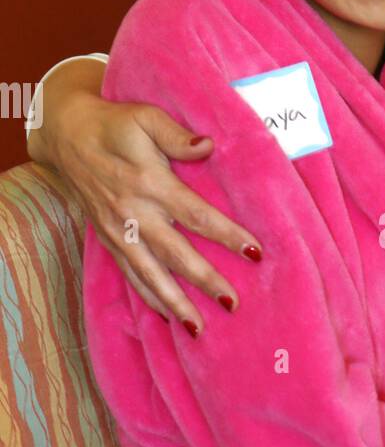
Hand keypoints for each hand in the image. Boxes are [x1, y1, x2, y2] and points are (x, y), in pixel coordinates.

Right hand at [53, 89, 263, 328]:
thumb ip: (176, 134)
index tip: (254, 252)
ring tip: (198, 328)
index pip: (195, 214)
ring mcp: (118, 230)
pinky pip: (129, 274)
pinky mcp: (108, 239)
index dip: (226, 234)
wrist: (67, 136)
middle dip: (205, 280)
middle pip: (175, 253)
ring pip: (149, 273)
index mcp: (149, 182)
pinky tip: (167, 316)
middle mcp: (133, 212)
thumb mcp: (145, 117)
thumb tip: (208, 145)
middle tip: (232, 303)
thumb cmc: (115, 124)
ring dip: (174, 302)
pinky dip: (148, 296)